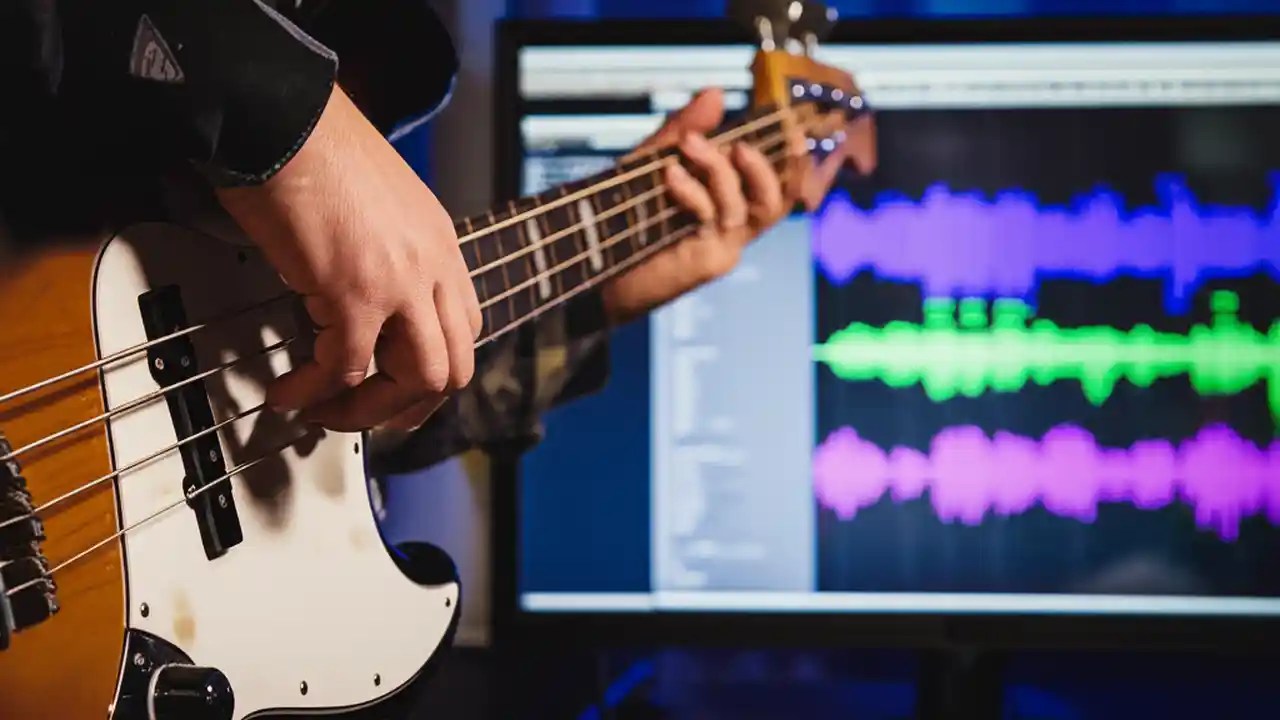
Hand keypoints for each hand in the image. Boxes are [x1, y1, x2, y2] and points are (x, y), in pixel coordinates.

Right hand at [216, 86, 481, 431]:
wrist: (284, 118)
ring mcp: (401, 282)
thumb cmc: (314, 149)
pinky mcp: (355, 291)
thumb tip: (355, 297)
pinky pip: (344, 367)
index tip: (394, 385)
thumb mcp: (378, 205)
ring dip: (368, 410)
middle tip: (363, 414)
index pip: (464, 328)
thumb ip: (386, 252)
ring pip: (416, 379)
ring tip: (324, 412)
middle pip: (453, 366)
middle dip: (407, 405)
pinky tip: (289, 391)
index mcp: (441, 245)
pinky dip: (315, 391)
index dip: (431, 368)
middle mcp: (433, 266)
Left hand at [600, 88, 874, 323]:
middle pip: (778, 200)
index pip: (779, 185)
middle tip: (741, 143)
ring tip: (692, 144)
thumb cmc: (624, 217)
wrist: (596, 267)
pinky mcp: (706, 261)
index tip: (796, 129)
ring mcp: (724, 247)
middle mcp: (734, 228)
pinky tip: (670, 174)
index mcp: (730, 206)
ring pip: (748, 207)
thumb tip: (716, 93)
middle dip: (770, 166)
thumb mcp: (653, 163)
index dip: (798, 162)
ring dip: (722, 170)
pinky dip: (693, 191)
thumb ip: (685, 130)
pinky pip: (711, 218)